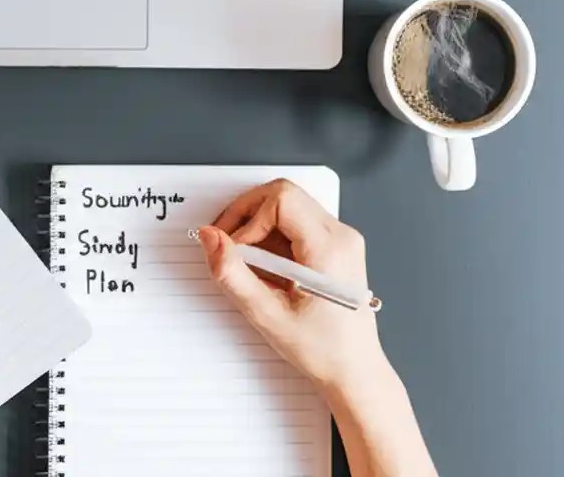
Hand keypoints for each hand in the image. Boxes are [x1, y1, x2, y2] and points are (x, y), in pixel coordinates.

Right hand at [196, 179, 385, 394]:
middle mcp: (341, 236)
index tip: (233, 248)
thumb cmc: (322, 349)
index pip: (281, 199)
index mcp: (330, 249)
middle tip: (227, 244)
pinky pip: (296, 223)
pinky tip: (266, 269)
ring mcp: (341, 239)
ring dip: (257, 228)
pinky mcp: (336, 246)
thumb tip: (210, 238)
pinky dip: (271, 238)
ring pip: (287, 206)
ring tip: (249, 264)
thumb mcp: (266, 315)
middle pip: (283, 195)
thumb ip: (232, 274)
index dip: (247, 218)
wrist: (354, 369)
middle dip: (246, 215)